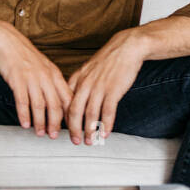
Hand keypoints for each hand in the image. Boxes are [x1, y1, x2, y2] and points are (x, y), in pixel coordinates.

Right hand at [0, 20, 72, 137]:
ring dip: (41, 122)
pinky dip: (24, 115)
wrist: (6, 40)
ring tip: (41, 133)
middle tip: (56, 137)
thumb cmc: (23, 55)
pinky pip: (22, 101)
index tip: (72, 128)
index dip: (71, 115)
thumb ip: (51, 82)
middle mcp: (46, 77)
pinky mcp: (17, 79)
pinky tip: (25, 124)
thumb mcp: (43, 67)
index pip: (68, 98)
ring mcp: (32, 78)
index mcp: (55, 74)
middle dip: (57, 124)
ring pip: (40, 105)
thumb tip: (57, 101)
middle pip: (55, 105)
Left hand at [66, 28, 146, 144]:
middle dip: (73, 129)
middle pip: (74, 112)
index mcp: (76, 79)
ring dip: (90, 131)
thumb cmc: (108, 60)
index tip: (63, 129)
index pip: (64, 102)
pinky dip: (106, 125)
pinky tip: (105, 133)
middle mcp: (85, 85)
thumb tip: (74, 98)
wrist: (126, 48)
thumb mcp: (87, 69)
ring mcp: (99, 88)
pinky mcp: (113, 91)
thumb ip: (79, 83)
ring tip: (90, 141)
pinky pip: (107, 112)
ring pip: (90, 115)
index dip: (63, 118)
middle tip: (74, 141)